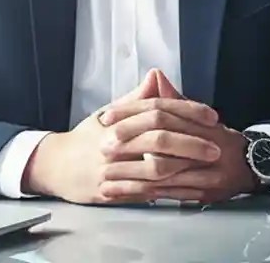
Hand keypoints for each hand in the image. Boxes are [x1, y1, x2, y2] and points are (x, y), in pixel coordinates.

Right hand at [22, 69, 227, 203]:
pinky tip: (190, 191)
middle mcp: (113, 143)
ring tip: (209, 171)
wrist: (54, 166)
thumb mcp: (106, 113)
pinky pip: (146, 193)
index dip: (186, 111)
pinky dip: (170, 192)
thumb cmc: (85, 139)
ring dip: (186, 170)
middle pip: (158, 140)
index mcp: (116, 120)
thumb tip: (156, 76)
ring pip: (155, 169)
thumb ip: (135, 99)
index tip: (210, 116)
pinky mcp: (111, 191)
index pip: (157, 110)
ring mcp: (112, 169)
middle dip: (191, 143)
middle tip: (215, 147)